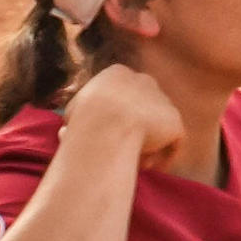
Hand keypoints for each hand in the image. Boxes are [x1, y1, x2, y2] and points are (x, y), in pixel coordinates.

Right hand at [57, 63, 188, 171]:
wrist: (106, 123)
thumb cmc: (83, 119)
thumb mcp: (71, 112)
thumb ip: (77, 117)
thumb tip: (66, 132)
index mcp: (117, 73)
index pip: (121, 94)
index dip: (116, 117)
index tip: (108, 136)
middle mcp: (143, 80)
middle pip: (143, 107)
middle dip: (136, 129)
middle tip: (123, 151)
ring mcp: (162, 100)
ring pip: (157, 126)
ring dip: (148, 145)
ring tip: (134, 163)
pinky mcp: (175, 121)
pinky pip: (172, 142)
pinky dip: (162, 156)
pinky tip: (148, 167)